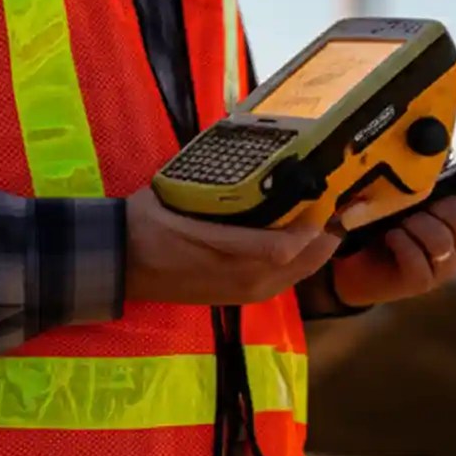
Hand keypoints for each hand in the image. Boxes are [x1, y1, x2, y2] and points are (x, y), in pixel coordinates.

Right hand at [125, 187, 342, 304]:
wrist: (119, 262)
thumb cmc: (149, 222)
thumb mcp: (183, 194)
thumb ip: (223, 185)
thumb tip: (258, 156)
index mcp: (228, 252)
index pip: (288, 245)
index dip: (315, 223)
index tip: (328, 193)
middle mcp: (245, 279)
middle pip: (307, 262)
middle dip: (328, 233)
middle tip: (336, 204)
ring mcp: (245, 293)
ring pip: (299, 274)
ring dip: (317, 248)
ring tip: (323, 217)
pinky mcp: (241, 299)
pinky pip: (285, 281)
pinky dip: (301, 261)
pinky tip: (301, 239)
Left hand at [331, 179, 455, 306]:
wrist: (353, 258)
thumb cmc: (381, 220)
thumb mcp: (400, 190)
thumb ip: (421, 172)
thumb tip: (435, 149)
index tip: (447, 179)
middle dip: (436, 206)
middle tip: (413, 204)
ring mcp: (445, 263)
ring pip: (443, 240)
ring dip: (415, 226)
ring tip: (396, 224)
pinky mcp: (425, 281)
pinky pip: (420, 260)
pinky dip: (402, 244)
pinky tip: (390, 238)